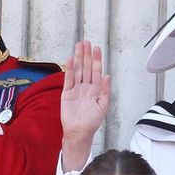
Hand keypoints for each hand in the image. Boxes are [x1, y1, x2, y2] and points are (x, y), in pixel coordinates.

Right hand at [60, 41, 109, 170]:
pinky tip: (70, 60)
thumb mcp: (103, 106)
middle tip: (86, 42)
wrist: (80, 132)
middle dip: (86, 55)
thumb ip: (105, 90)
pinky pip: (68, 79)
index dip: (96, 59)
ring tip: (78, 46)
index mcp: (96, 89)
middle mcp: (86, 86)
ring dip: (78, 58)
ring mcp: (76, 89)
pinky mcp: (67, 93)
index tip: (96, 48)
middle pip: (86, 67)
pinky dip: (69, 70)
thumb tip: (108, 75)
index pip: (96, 71)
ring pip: (78, 70)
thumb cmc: (92, 122)